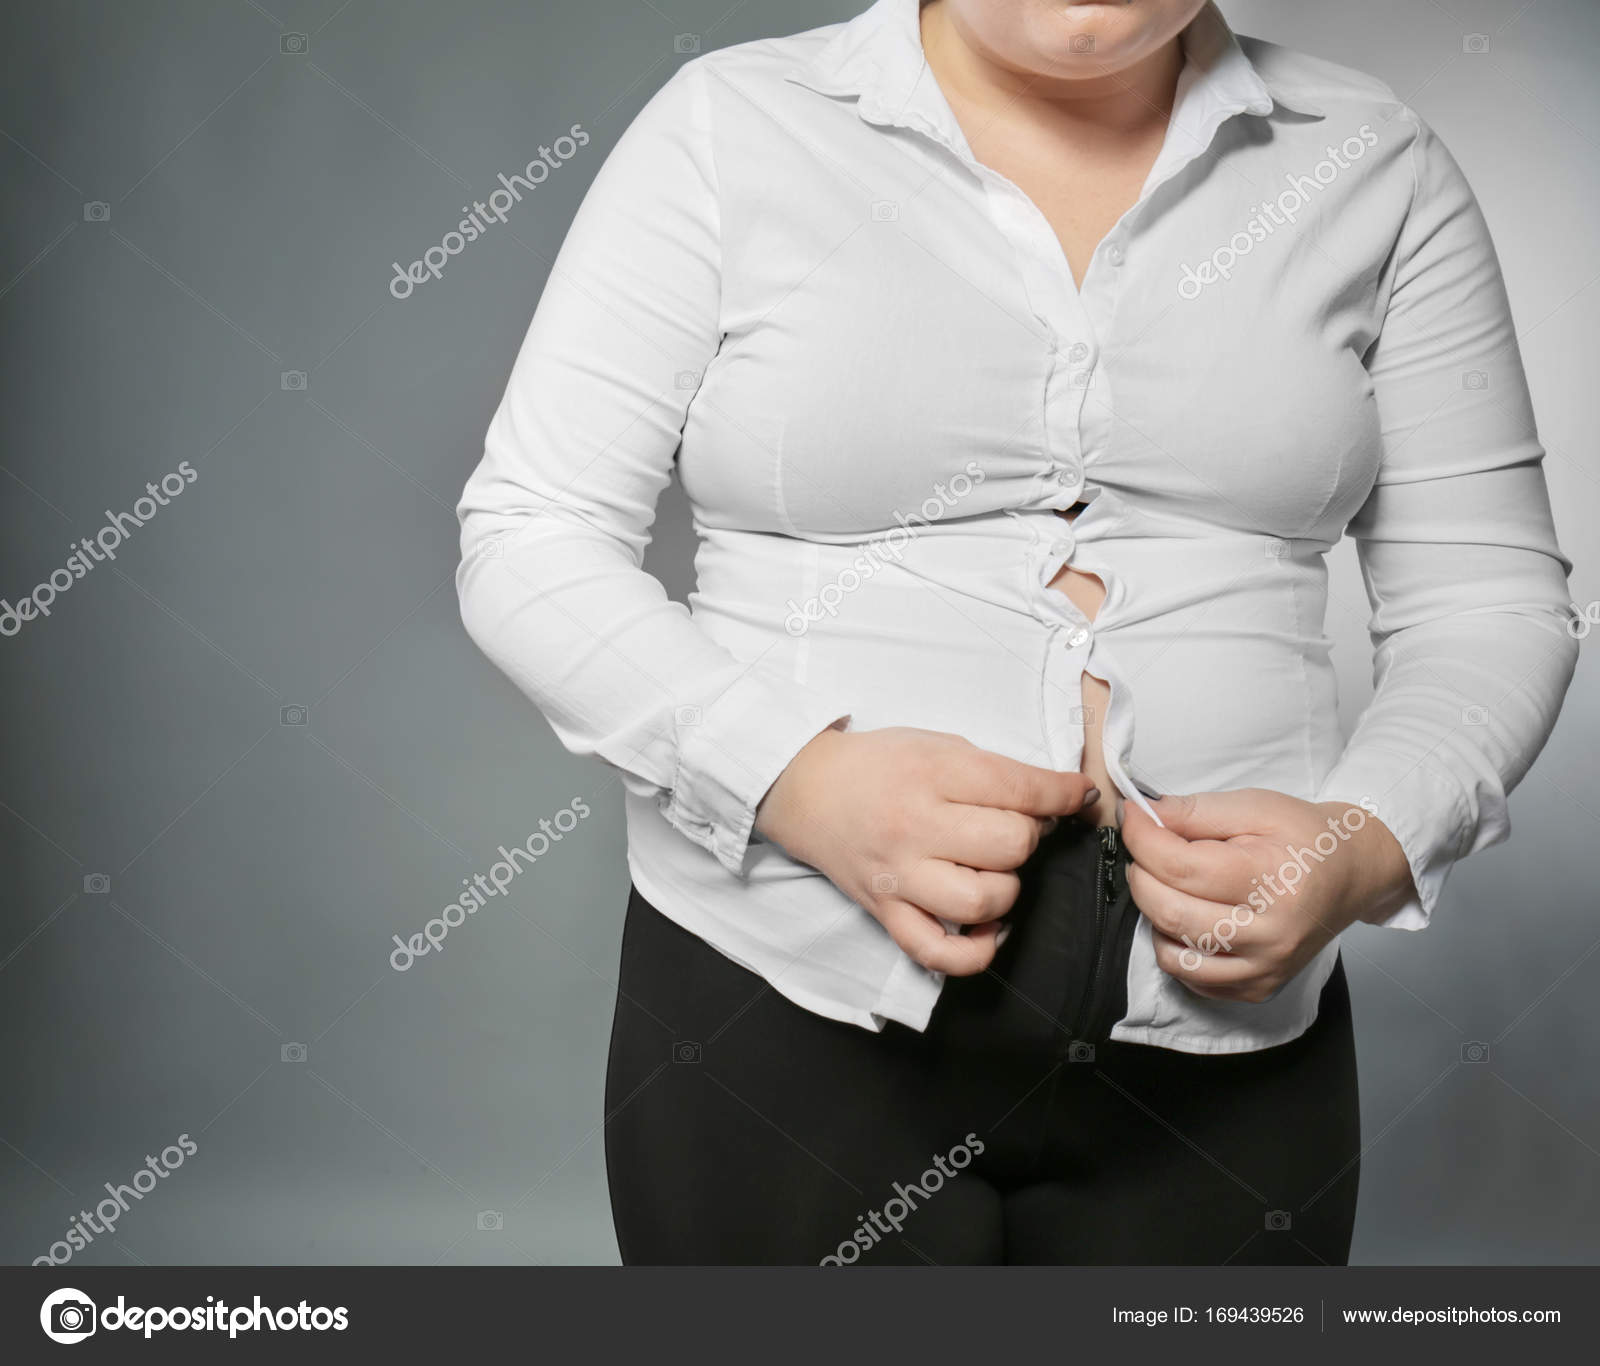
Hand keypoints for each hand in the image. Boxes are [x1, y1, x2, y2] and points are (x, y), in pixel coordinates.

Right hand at [755, 726, 1098, 975]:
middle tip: (1013, 827)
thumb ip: (995, 772)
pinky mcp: (886, 911)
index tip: (1078, 794)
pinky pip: (937, 950)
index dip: (1064, 793)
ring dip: (1007, 887)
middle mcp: (915, 826)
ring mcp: (899, 874)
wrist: (807, 790)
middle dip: (1029, 836)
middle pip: (1010, 845)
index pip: (1020, 790)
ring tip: (993, 870)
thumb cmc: (878, 765)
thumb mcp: (937, 745)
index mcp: (932, 773)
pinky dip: (975, 949)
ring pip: (983, 898)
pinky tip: (990, 927)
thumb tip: (1058, 801)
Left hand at [1121, 788, 1414, 1003]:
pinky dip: (1173, 946)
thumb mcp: (1255, 806)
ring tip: (1169, 885)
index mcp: (1274, 882)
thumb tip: (1142, 817)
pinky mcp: (1257, 988)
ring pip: (1173, 952)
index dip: (1143, 840)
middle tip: (1146, 851)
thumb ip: (1195, 811)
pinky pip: (1191, 977)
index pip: (1181, 868)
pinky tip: (1187, 917)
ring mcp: (1264, 968)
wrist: (1350, 874)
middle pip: (1170, 911)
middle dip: (1140, 874)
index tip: (1132, 818)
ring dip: (1153, 914)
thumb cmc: (1303, 836)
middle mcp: (1272, 935)